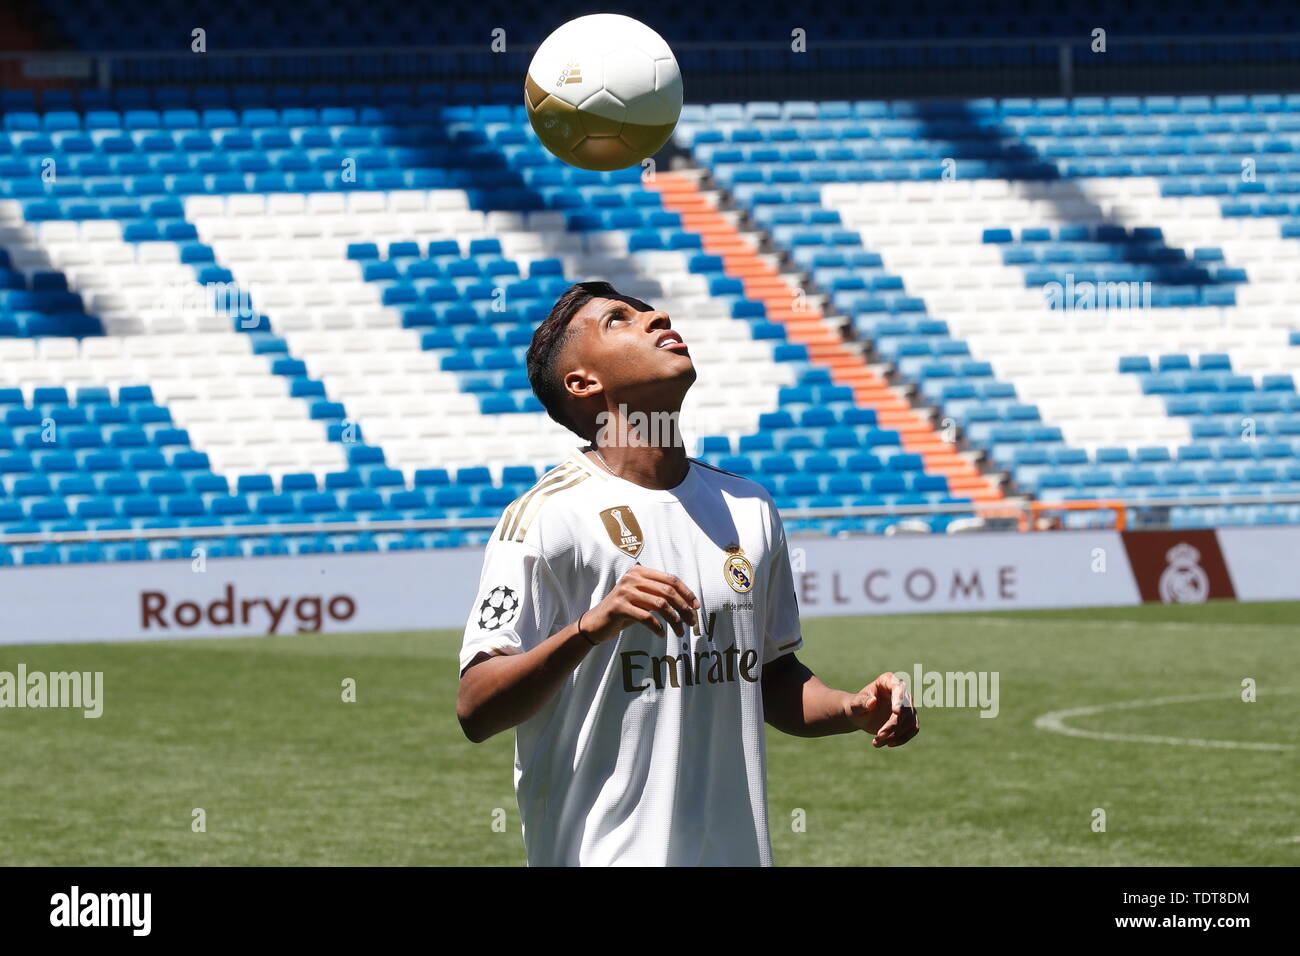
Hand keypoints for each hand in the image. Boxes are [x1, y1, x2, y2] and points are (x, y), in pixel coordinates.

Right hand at [581, 566, 699, 642]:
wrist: (596, 623)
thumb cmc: (625, 611)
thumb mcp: (643, 599)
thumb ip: (660, 595)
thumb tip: (690, 604)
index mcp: (640, 572)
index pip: (671, 579)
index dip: (686, 593)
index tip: (696, 607)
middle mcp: (632, 578)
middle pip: (668, 591)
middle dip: (683, 608)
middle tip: (692, 622)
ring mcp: (625, 591)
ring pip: (660, 604)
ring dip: (674, 620)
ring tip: (680, 632)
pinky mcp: (619, 606)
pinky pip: (646, 617)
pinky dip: (658, 627)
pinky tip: (662, 635)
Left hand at [844, 672, 918, 747]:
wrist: (859, 715)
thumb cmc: (856, 706)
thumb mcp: (855, 704)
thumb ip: (862, 702)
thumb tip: (872, 701)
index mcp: (888, 680)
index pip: (898, 688)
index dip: (899, 700)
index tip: (896, 712)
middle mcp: (901, 691)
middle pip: (905, 709)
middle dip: (893, 725)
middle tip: (879, 735)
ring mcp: (907, 705)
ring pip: (909, 721)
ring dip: (896, 734)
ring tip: (877, 741)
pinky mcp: (909, 718)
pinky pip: (913, 729)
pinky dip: (902, 738)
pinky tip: (889, 744)